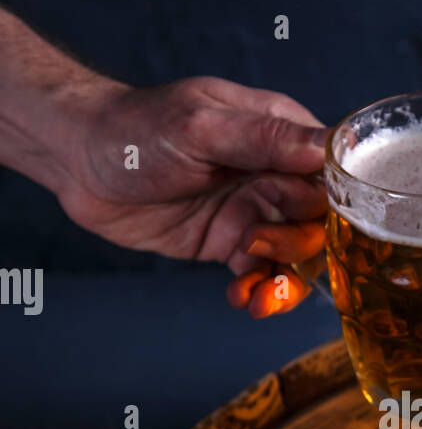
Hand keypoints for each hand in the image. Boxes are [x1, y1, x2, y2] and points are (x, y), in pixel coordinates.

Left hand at [58, 73, 327, 316]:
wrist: (78, 161)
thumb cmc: (137, 129)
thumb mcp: (202, 127)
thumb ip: (266, 138)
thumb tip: (328, 144)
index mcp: (279, 132)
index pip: (330, 172)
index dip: (336, 203)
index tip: (327, 228)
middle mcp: (272, 172)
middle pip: (319, 219)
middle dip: (301, 245)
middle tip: (259, 248)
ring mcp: (252, 210)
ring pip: (294, 254)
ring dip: (285, 280)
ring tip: (260, 298)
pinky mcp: (227, 243)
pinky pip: (260, 274)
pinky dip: (259, 292)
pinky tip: (243, 300)